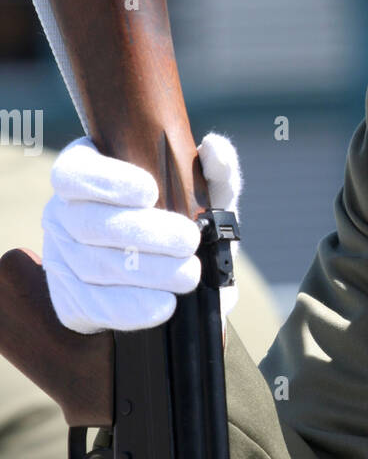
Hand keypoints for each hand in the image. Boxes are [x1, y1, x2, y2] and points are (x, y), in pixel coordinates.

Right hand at [41, 133, 241, 334]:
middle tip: (188, 240)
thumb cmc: (186, 226)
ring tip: (188, 275)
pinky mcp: (69, 300)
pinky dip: (132, 308)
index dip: (107, 181)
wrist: (176, 284)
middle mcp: (65, 214)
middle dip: (142, 233)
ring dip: (145, 273)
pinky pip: (93, 306)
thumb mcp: (206, 199)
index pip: (75, 173)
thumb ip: (215, 173)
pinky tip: (164, 306)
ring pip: (93, 265)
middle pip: (88, 222)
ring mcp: (61, 258)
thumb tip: (216, 149)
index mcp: (87, 175)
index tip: (150, 190)